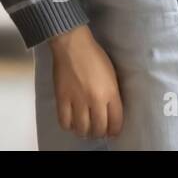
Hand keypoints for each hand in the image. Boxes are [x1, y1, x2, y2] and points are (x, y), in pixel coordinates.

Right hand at [48, 25, 123, 139]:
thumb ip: (112, 94)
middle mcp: (95, 100)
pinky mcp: (62, 97)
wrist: (72, 44)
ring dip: (84, 132)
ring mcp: (77, 100)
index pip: (116, 122)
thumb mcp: (112, 75)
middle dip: (99, 133)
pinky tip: (71, 123)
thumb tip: (109, 111)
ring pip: (82, 128)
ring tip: (84, 129)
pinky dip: (68, 126)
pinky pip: (64, 121)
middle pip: (99, 128)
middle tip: (97, 131)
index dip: (114, 131)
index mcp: (111, 93)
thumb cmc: (94, 55)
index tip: (111, 132)